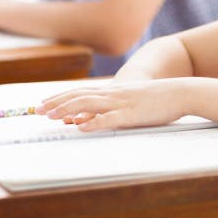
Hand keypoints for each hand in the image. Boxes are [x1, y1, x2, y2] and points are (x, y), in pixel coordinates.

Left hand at [36, 79, 187, 130]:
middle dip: (57, 103)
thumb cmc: (156, 99)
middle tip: (38, 110)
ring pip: (89, 104)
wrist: (179, 92)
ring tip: (52, 116)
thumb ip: (109, 109)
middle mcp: (112, 94)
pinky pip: (110, 118)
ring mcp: (121, 103)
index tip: (44, 104)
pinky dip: (94, 122)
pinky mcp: (132, 114)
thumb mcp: (129, 102)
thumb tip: (87, 119)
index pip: (80, 92)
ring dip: (68, 109)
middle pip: (79, 96)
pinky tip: (82, 126)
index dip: (60, 98)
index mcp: (112, 91)